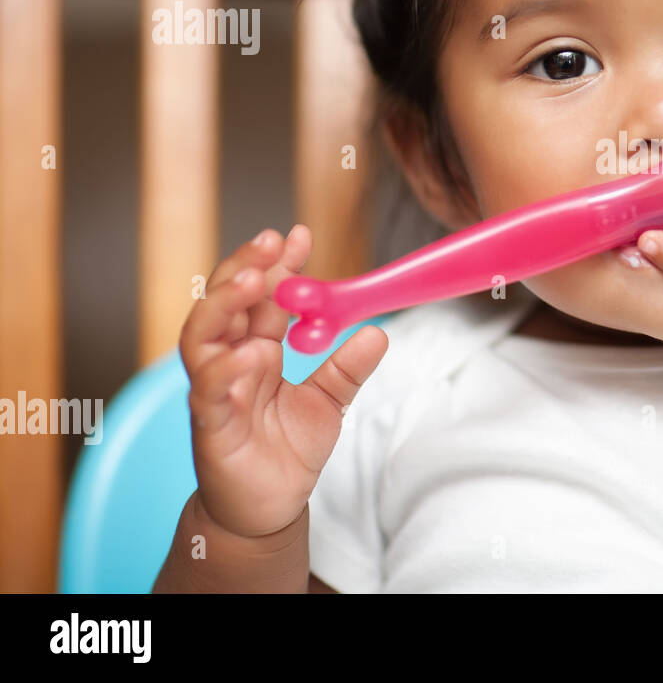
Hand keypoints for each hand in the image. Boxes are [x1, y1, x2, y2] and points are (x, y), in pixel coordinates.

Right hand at [178, 225, 388, 538]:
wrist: (267, 507)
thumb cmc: (287, 449)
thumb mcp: (329, 401)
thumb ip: (347, 367)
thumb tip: (378, 332)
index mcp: (257, 348)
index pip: (263, 296)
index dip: (278, 264)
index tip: (298, 235)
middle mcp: (229, 361)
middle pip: (226, 302)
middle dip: (247, 267)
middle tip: (272, 242)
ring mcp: (214, 391)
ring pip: (204, 337)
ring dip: (227, 304)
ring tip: (257, 280)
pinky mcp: (209, 426)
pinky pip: (209, 391)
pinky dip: (227, 369)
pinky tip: (254, 352)